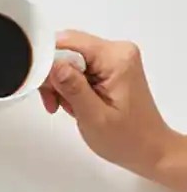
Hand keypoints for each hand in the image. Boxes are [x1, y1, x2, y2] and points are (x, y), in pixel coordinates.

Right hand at [39, 30, 185, 188]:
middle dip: (53, 76)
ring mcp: (114, 58)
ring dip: (59, 83)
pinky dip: (68, 85)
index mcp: (116, 58)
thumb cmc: (126, 137)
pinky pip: (78, 67)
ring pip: (69, 59)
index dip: (48, 63)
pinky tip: (73, 102)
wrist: (147, 148)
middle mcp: (117, 51)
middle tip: (54, 103)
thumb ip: (72, 88)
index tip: (43, 88)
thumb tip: (52, 65)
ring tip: (66, 107)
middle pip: (67, 49)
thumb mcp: (94, 116)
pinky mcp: (110, 66)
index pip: (68, 42)